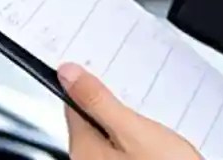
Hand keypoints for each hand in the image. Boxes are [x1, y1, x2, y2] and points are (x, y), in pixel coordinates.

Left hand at [59, 63, 201, 159]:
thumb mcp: (133, 130)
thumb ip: (98, 101)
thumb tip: (68, 74)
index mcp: (83, 149)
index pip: (72, 104)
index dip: (88, 84)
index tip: (102, 70)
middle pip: (90, 121)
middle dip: (111, 106)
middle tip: (137, 96)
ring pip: (108, 137)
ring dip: (126, 125)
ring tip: (151, 120)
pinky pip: (120, 152)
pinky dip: (135, 142)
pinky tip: (154, 142)